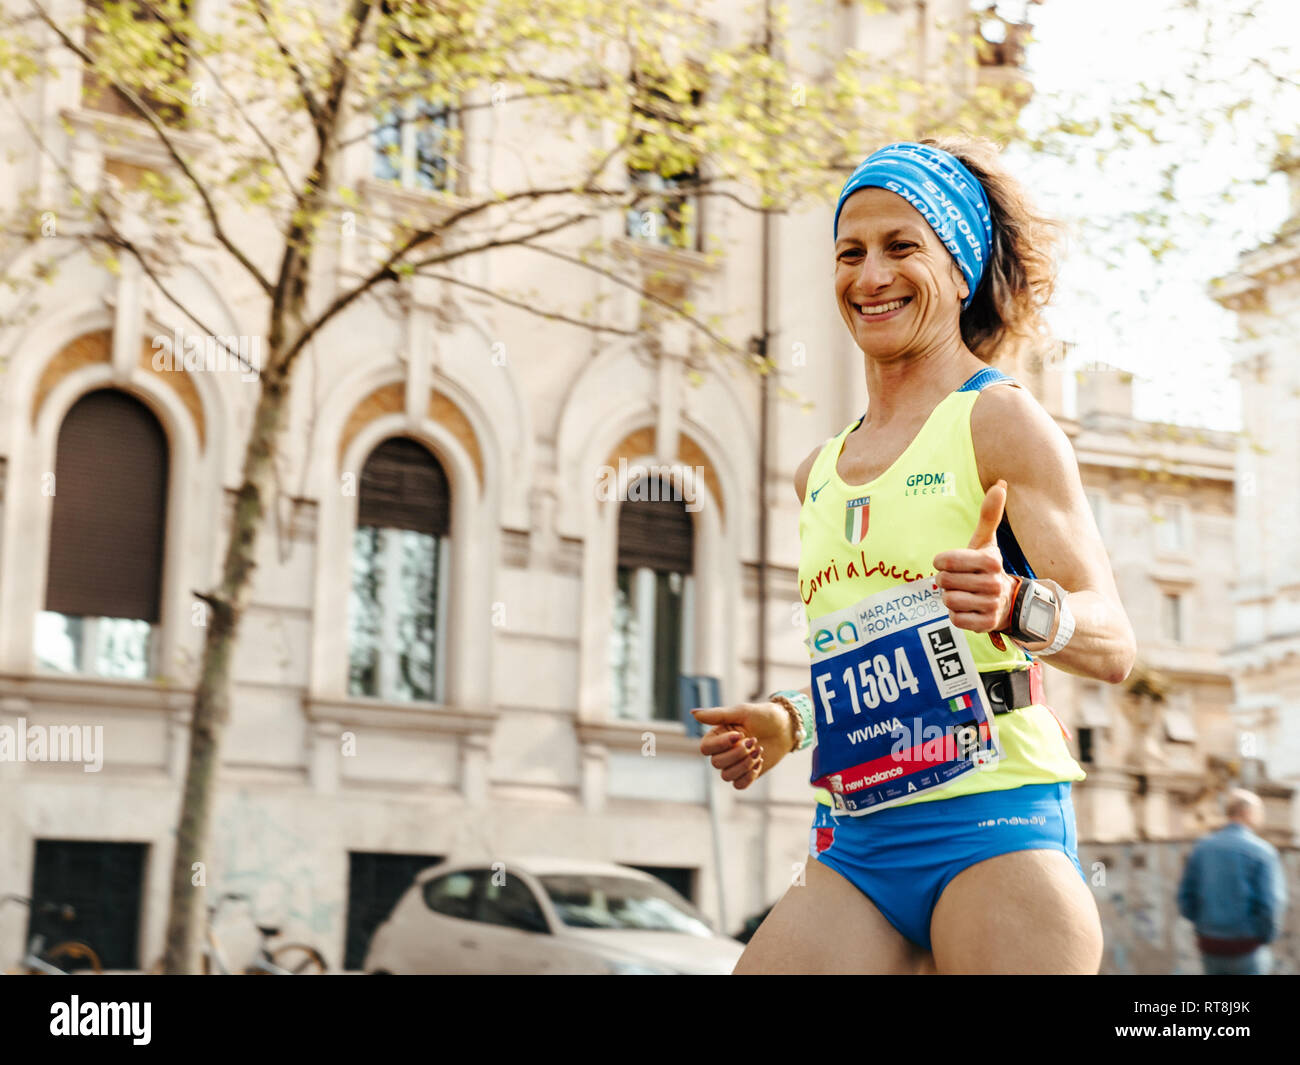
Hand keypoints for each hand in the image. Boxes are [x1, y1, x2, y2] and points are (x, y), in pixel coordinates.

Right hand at [691, 702, 791, 789]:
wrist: (785, 728)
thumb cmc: (763, 716)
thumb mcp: (741, 712)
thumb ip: (717, 715)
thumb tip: (692, 713)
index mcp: (717, 736)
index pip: (705, 748)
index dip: (721, 745)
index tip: (740, 734)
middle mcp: (722, 751)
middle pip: (716, 764)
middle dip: (737, 754)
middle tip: (754, 741)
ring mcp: (734, 764)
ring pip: (726, 776)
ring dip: (744, 765)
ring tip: (759, 751)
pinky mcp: (746, 774)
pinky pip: (739, 785)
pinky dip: (749, 776)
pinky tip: (759, 762)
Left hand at [932, 479, 1015, 633]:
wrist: (1007, 602)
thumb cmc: (987, 567)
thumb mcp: (986, 541)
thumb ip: (989, 514)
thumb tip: (1001, 484)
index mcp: (992, 560)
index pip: (946, 561)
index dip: (941, 562)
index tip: (947, 562)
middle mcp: (994, 583)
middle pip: (945, 581)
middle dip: (946, 580)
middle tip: (958, 580)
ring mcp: (991, 605)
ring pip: (949, 600)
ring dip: (950, 598)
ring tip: (964, 594)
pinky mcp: (985, 625)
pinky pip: (955, 619)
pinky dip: (956, 615)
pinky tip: (968, 609)